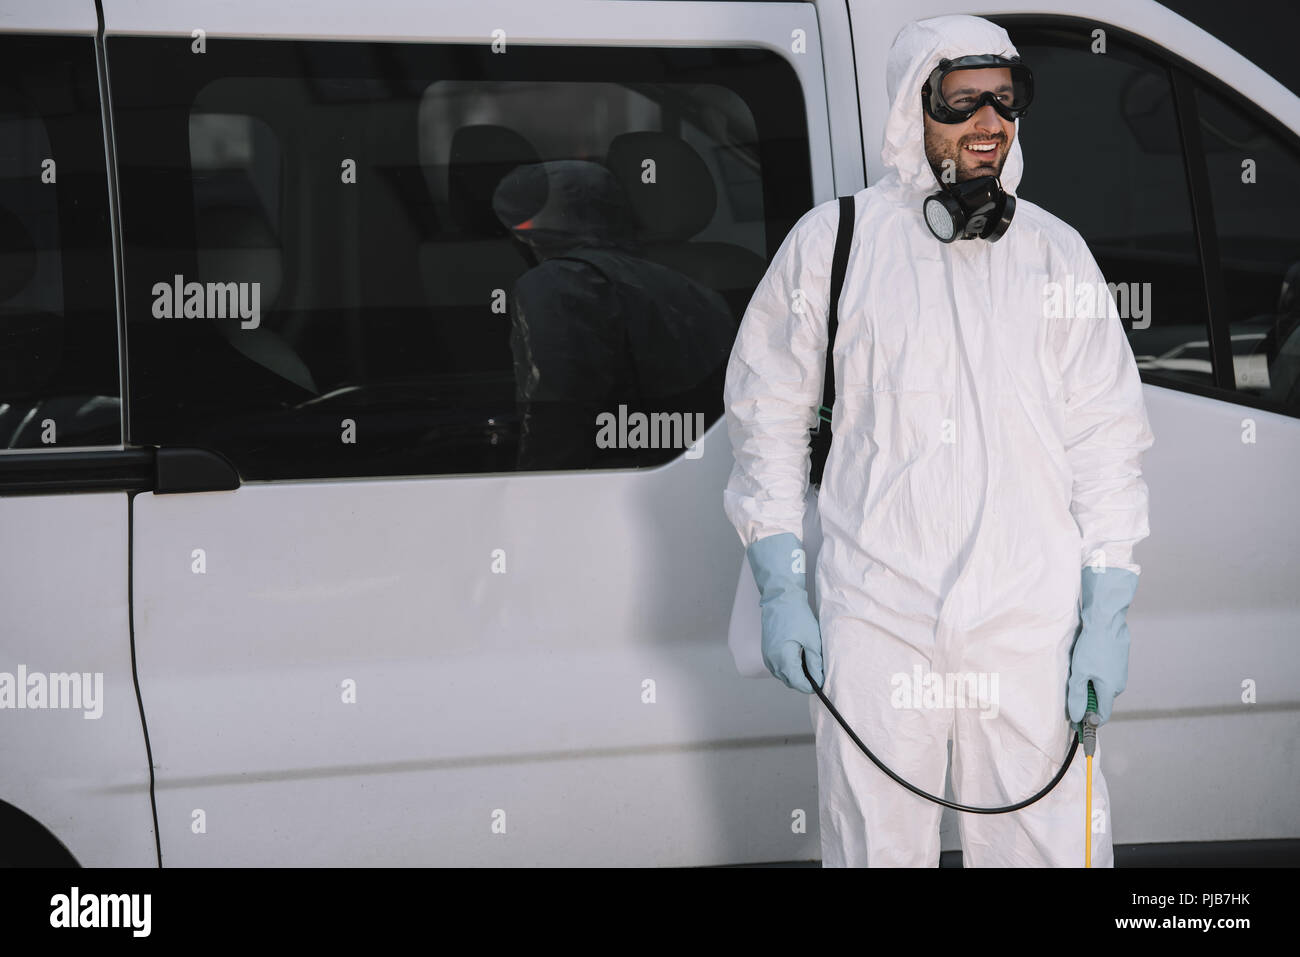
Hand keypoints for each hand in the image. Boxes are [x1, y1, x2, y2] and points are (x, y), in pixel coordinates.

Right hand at [746, 533, 824, 693]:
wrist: (780, 599)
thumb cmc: (796, 616)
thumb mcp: (812, 641)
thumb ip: (815, 663)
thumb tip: (819, 679)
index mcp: (783, 660)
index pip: (799, 684)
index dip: (812, 686)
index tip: (822, 682)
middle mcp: (772, 662)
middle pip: (790, 682)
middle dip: (804, 681)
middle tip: (818, 670)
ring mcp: (767, 657)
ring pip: (784, 675)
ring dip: (796, 674)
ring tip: (809, 661)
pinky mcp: (767, 652)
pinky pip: (778, 667)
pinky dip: (789, 667)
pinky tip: (799, 656)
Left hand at [1067, 567, 1137, 728]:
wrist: (1107, 621)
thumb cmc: (1092, 647)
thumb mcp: (1079, 674)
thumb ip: (1077, 697)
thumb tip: (1076, 718)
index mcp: (1110, 690)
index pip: (1102, 716)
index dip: (1089, 721)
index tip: (1075, 721)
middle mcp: (1119, 684)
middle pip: (1100, 700)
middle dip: (1086, 698)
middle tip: (1071, 684)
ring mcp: (1121, 672)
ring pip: (1102, 686)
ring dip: (1089, 683)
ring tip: (1078, 668)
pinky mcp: (1119, 662)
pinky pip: (1105, 674)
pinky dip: (1095, 672)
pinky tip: (1087, 659)